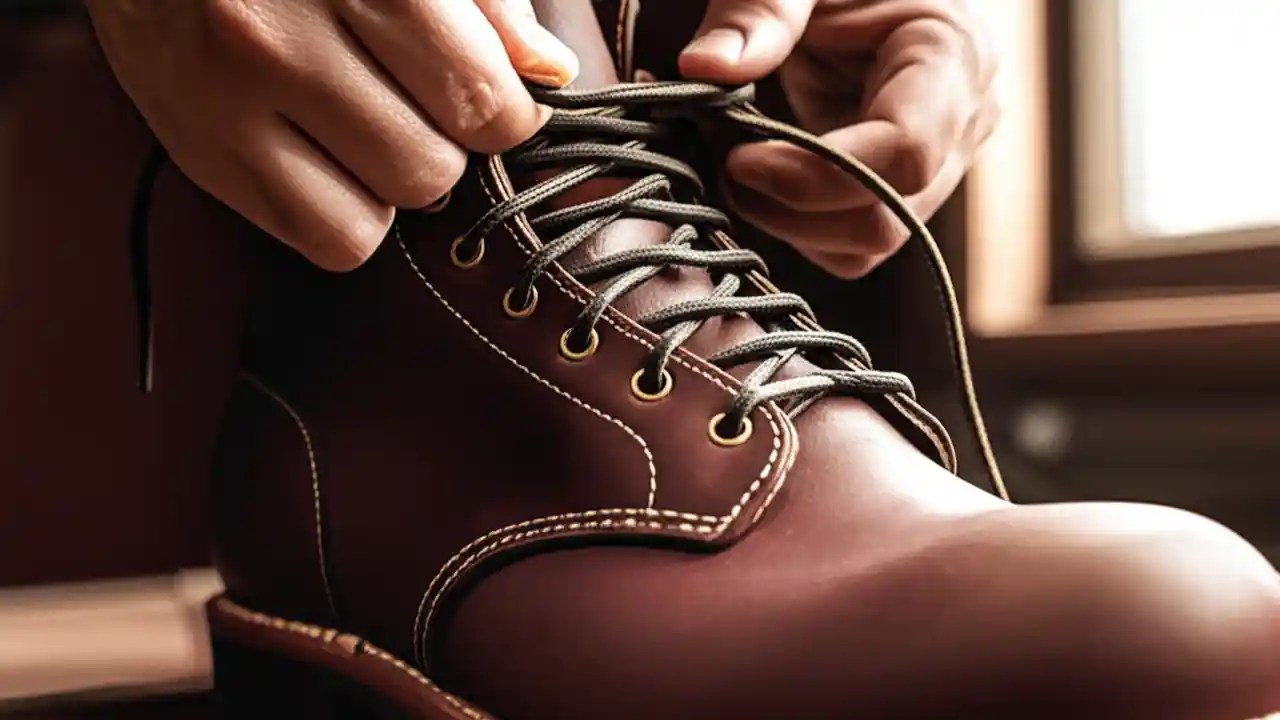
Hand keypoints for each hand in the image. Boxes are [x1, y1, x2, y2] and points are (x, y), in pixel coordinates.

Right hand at [87, 0, 578, 270]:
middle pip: (431, 169)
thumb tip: (549, 73)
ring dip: (394, 187)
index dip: (510, 116)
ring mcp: (229, 100)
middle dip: (446, 149)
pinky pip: (318, 240)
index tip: (498, 106)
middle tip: (420, 109)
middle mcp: (284, 38)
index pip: (481, 100)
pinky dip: (345, 217)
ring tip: (371, 131)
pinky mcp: (199, 150)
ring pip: (376, 218)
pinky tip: (332, 161)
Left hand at [680, 0, 997, 278]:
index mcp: (952, 57)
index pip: (905, 157)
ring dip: (787, 223)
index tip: (740, 158)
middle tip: (724, 163)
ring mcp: (942, 165)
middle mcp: (964, 123)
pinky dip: (798, 227)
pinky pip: (853, 246)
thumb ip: (756, 10)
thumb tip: (702, 67)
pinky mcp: (908, 191)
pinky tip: (766, 177)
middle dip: (790, 209)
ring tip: (740, 163)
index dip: (815, 176)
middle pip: (884, 219)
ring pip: (866, 244)